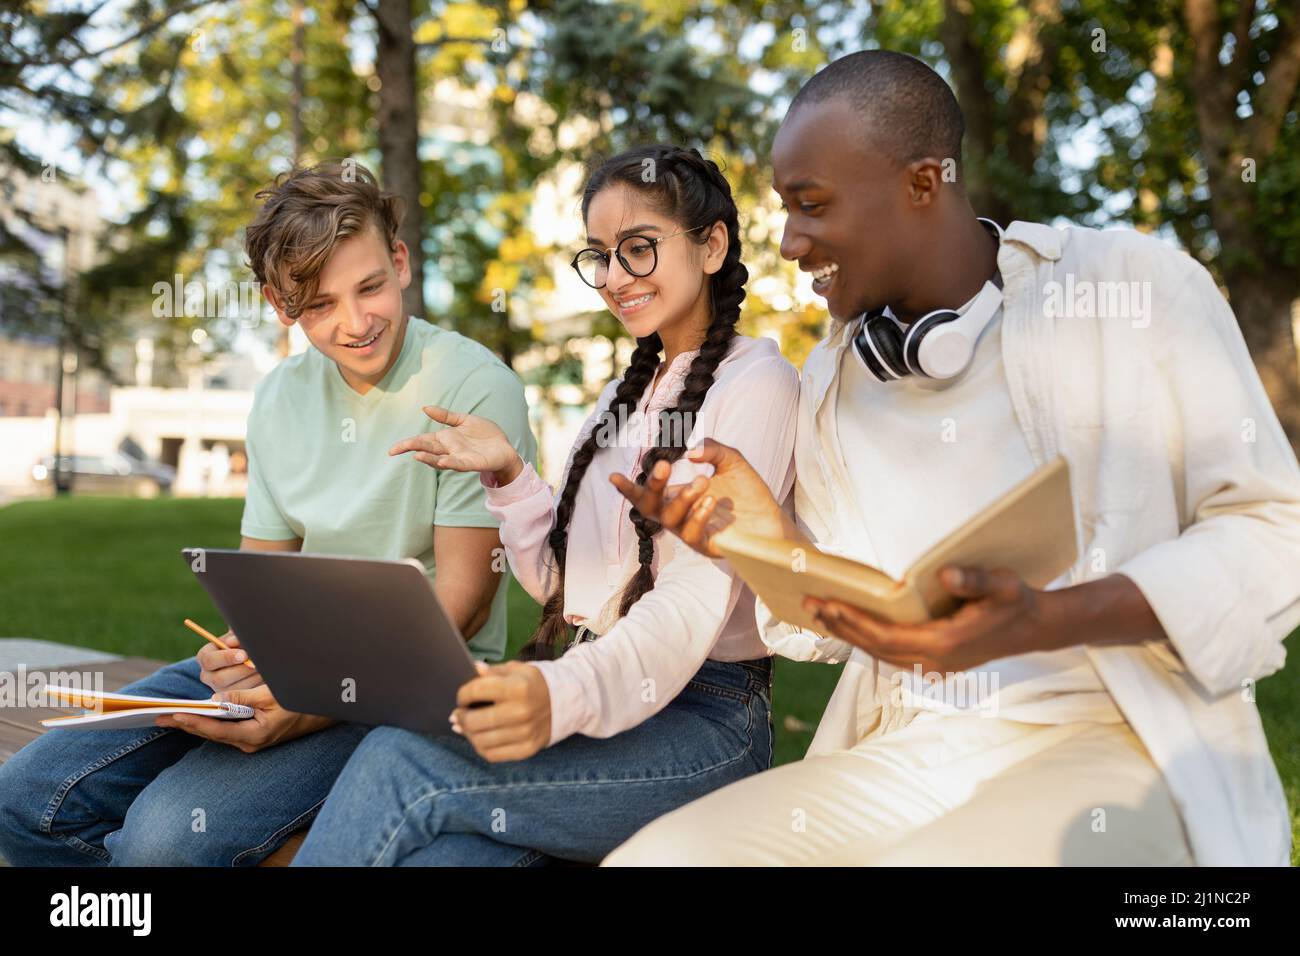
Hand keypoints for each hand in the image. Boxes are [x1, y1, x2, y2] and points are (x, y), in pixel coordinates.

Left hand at [154, 684, 332, 752]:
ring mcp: (251, 740)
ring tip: (172, 715)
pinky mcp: (253, 735)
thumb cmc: (299, 703)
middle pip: (211, 733)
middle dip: (186, 723)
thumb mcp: (272, 696)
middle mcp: (249, 742)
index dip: (193, 722)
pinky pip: (226, 729)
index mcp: (254, 735)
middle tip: (160, 716)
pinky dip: (209, 722)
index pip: (215, 730)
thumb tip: (216, 701)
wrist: (322, 713)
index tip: (173, 715)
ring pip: (217, 732)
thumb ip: (243, 698)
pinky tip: (198, 715)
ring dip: (195, 723)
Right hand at [196, 632, 263, 692]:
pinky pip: (243, 695)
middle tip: (256, 664)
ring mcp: (218, 689)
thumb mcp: (236, 636)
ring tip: (263, 668)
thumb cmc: (239, 643)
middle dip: (241, 670)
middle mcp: (207, 675)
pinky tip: (264, 676)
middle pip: (220, 678)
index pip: (210, 660)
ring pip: (233, 688)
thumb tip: (233, 641)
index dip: (227, 658)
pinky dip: (256, 686)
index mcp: (204, 657)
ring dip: (251, 678)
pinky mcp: (230, 698)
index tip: (243, 654)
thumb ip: (234, 636)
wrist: (246, 656)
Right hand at [389, 405, 521, 485]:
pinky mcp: (472, 463)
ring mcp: (459, 458)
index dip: (408, 444)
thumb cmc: (484, 434)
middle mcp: (449, 450)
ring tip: (416, 455)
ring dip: (429, 459)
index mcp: (445, 439)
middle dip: (412, 449)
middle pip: (427, 449)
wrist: (504, 446)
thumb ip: (445, 416)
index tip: (392, 450)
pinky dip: (450, 463)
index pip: (422, 441)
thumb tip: (424, 408)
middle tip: (395, 450)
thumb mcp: (464, 420)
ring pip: (440, 460)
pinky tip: (442, 461)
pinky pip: (459, 464)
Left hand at [450, 661, 550, 762]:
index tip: (461, 696)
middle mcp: (521, 712)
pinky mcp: (527, 749)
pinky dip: (481, 747)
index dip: (462, 694)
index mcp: (518, 687)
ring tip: (465, 727)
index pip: (475, 691)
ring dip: (468, 734)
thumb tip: (472, 669)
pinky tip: (479, 738)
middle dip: (461, 717)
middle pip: (474, 721)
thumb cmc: (535, 683)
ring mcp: (525, 733)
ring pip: (480, 741)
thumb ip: (493, 671)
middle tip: (458, 714)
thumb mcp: (517, 669)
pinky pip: (493, 755)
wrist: (567, 701)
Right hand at [609, 438, 798, 557]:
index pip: (648, 493)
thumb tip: (690, 451)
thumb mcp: (731, 460)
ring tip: (702, 481)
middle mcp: (679, 516)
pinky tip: (712, 501)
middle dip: (653, 486)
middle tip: (664, 466)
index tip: (613, 475)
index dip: (629, 488)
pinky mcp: (706, 546)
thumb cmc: (748, 492)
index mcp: (678, 497)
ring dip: (683, 497)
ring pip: (670, 519)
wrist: (773, 520)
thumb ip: (711, 449)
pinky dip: (698, 516)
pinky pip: (692, 534)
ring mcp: (691, 532)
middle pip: (650, 507)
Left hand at [803, 566, 1062, 671]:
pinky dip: (866, 639)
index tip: (828, 604)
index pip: (886, 636)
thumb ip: (975, 580)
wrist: (1035, 628)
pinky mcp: (934, 663)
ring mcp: (934, 666)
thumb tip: (945, 574)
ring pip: (880, 654)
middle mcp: (934, 661)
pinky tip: (850, 625)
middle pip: (875, 647)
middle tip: (809, 603)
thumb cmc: (1016, 601)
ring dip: (849, 634)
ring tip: (819, 613)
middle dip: (840, 626)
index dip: (854, 622)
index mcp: (944, 644)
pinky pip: (891, 653)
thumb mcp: (1003, 584)